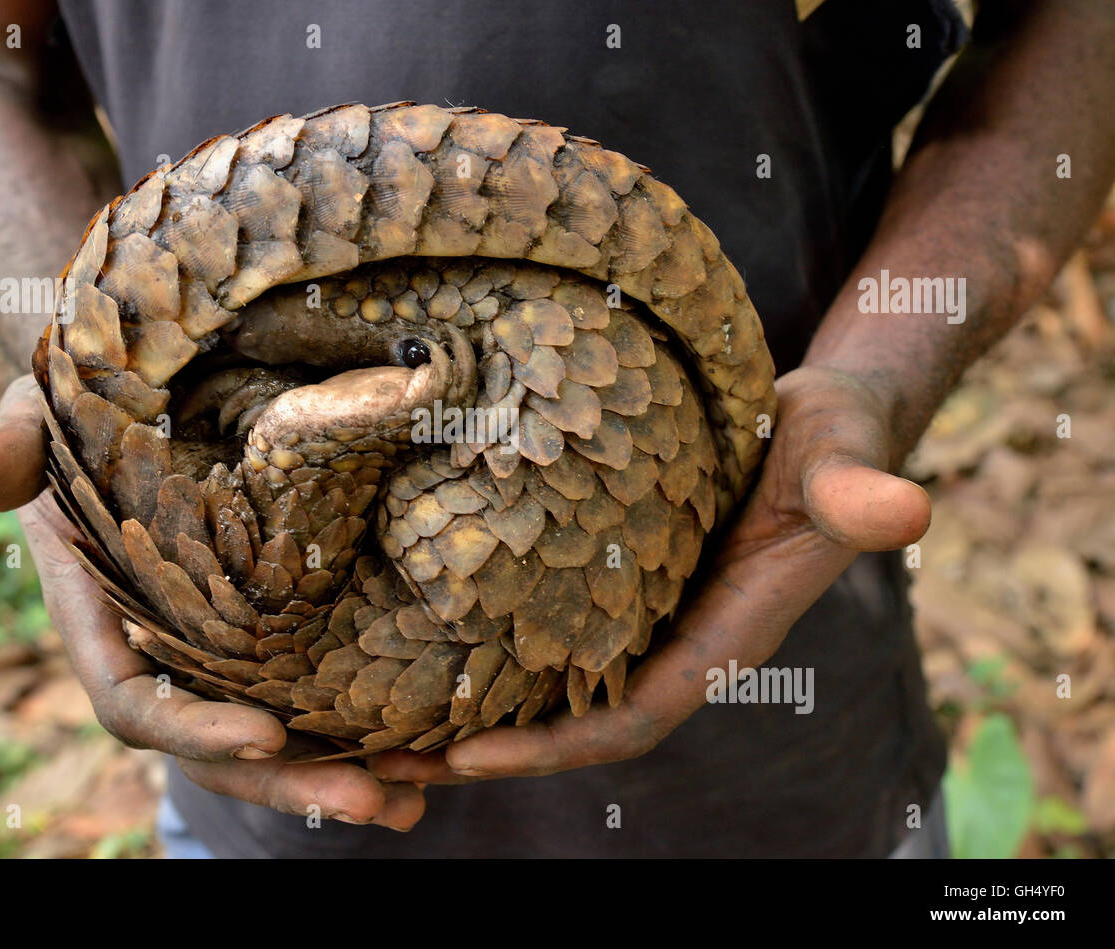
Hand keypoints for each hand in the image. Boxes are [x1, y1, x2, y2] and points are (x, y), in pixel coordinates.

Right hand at [0, 375, 424, 830]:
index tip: (270, 734)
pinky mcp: (275, 630)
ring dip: (350, 771)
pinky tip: (432, 747)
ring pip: (282, 734)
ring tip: (425, 792)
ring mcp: (224, 652)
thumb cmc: (78, 410)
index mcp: (105, 624)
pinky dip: (366, 723)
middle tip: (381, 803)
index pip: (139, 704)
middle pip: (225, 746)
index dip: (196, 728)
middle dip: (295, 782)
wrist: (137, 402)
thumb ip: (7, 453)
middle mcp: (168, 655)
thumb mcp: (34, 418)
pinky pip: (318, 690)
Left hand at [369, 366, 931, 783]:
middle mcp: (674, 640)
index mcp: (723, 637)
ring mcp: (642, 616)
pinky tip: (419, 640)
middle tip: (384, 759)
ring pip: (548, 685)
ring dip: (471, 709)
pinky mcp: (618, 582)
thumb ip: (859, 489)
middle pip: (571, 721)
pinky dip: (488, 653)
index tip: (469, 757)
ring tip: (374, 718)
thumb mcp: (842, 456)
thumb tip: (905, 507)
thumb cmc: (829, 439)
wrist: (818, 420)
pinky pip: (545, 634)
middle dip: (486, 748)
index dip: (554, 746)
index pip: (633, 717)